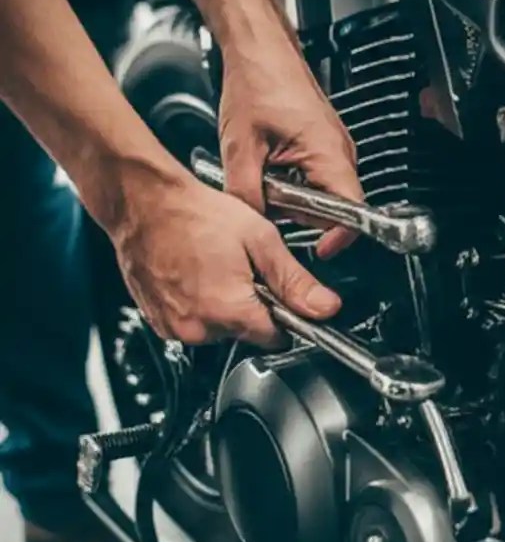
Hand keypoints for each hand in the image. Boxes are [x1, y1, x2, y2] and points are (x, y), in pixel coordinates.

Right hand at [106, 162, 341, 346]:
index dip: (286, 318)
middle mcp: (199, 327)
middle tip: (243, 271)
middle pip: (247, 334)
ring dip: (224, 308)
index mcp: (229, 310)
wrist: (143, 202)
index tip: (283, 298)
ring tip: (215, 270)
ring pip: (219, 331)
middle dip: (253, 307)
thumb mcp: (260, 241)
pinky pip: (192, 324)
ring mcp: (174, 327)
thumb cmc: (195, 215)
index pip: (276, 338)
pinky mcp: (157, 322)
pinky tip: (196, 276)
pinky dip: (198, 306)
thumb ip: (295, 281)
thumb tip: (325, 308)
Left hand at [217, 38, 362, 258]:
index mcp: (328, 153)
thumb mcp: (241, 147)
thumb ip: (247, 194)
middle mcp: (340, 152)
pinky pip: (316, 177)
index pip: (351, 212)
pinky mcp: (324, 144)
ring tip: (265, 171)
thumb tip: (250, 224)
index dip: (338, 237)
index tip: (319, 250)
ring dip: (293, 195)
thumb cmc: (259, 83)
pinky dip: (293, 180)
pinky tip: (271, 164)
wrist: (260, 50)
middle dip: (300, 212)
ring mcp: (334, 148)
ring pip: (322, 193)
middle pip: (333, 207)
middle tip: (268, 195)